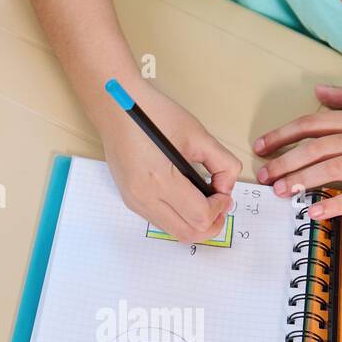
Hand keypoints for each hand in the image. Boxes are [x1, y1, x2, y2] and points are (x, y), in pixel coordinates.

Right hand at [99, 84, 240, 241]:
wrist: (115, 108)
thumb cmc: (153, 114)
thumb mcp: (197, 134)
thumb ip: (222, 163)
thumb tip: (226, 187)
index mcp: (161, 179)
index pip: (200, 215)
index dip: (220, 208)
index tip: (224, 192)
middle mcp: (144, 197)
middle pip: (188, 233)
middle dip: (211, 223)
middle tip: (220, 204)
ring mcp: (134, 201)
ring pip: (174, 232)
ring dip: (194, 223)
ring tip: (204, 201)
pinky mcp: (130, 199)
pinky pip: (161, 221)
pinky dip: (179, 217)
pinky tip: (186, 198)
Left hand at [253, 84, 341, 219]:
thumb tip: (318, 91)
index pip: (313, 123)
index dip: (283, 134)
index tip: (261, 146)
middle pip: (316, 146)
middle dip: (285, 161)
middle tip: (263, 176)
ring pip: (332, 168)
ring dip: (302, 180)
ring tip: (280, 191)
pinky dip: (334, 204)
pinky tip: (314, 211)